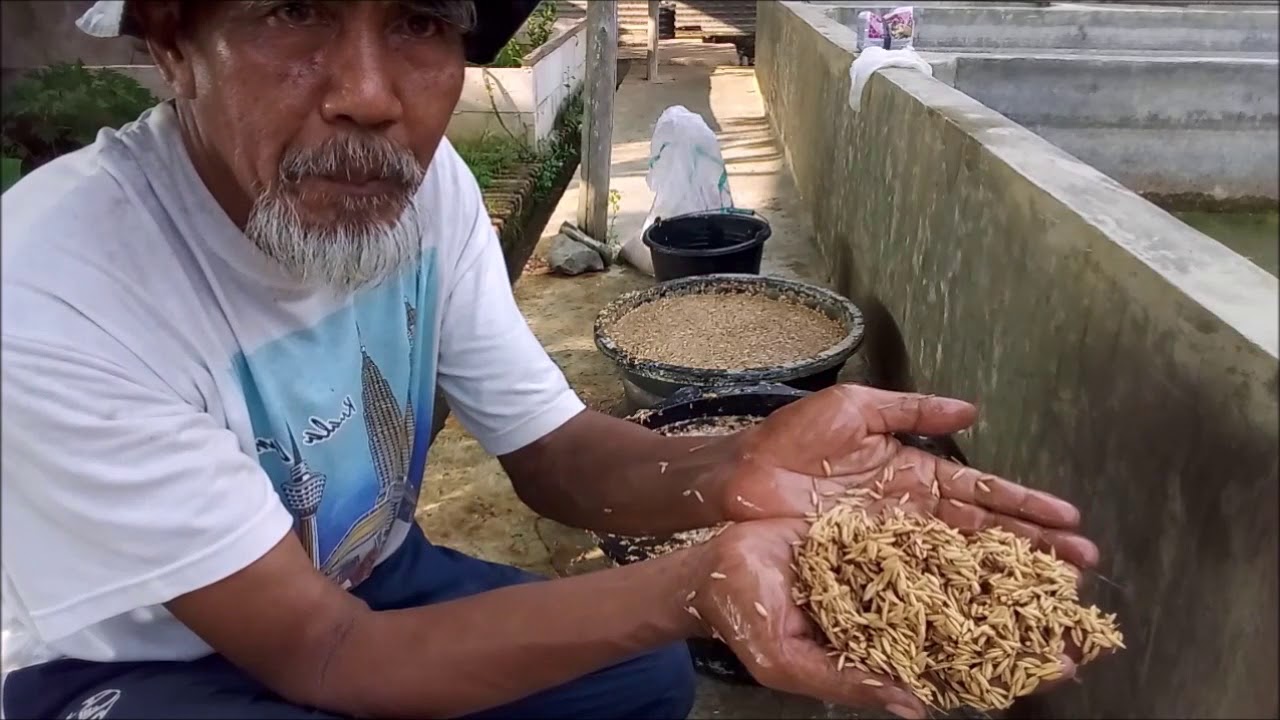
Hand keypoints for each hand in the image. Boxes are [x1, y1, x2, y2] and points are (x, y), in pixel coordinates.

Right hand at [687, 520, 1078, 719]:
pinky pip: (937, 525)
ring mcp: (894, 564)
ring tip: (1073, 558)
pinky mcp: (881, 526)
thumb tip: (914, 705)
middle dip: (1032, 614)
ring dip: (1019, 563)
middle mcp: (899, 608)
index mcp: (886, 647)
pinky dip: (976, 526)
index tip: (1064, 662)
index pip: (963, 661)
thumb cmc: (747, 617)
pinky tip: (1015, 518)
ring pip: (968, 565)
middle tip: (1088, 615)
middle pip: (980, 612)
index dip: (1012, 664)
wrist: (717, 560)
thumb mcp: (787, 661)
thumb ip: (847, 679)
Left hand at [713, 384, 1097, 567]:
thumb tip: (973, 411)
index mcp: (914, 475)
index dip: (1026, 507)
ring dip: (1003, 579)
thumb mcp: (856, 408)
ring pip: (958, 565)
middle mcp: (910, 515)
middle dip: (1033, 550)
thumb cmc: (791, 438)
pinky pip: (912, 587)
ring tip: (1052, 596)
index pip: (983, 493)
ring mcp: (889, 545)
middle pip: (983, 536)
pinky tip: (980, 619)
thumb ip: (912, 408)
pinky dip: (947, 602)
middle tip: (1084, 568)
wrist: (736, 478)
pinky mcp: (863, 569)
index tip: (1072, 521)